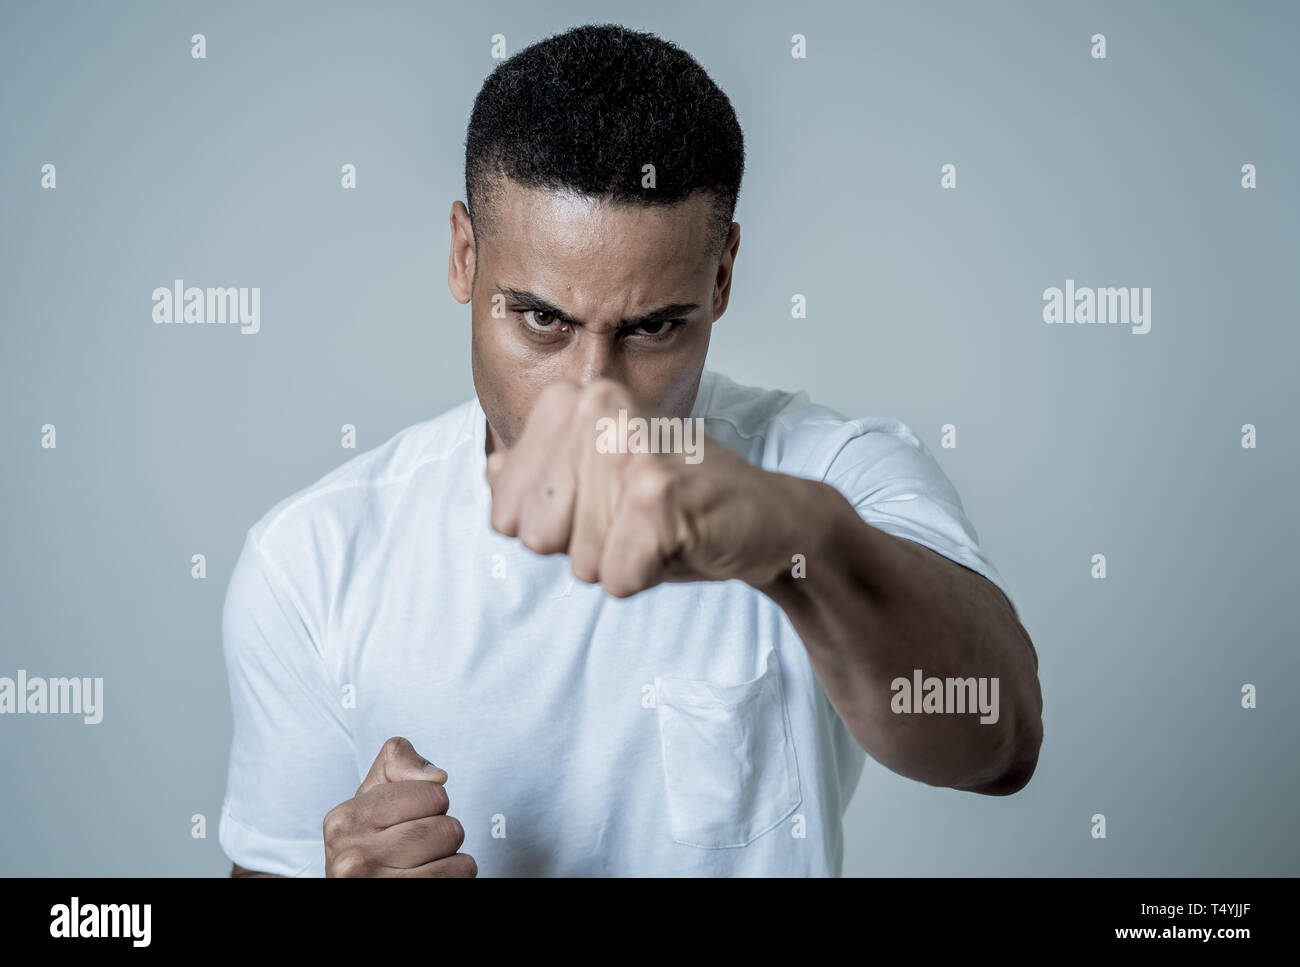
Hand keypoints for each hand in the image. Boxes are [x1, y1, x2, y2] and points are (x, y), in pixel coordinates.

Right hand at [323, 736, 476, 876]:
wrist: (356, 887)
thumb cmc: (367, 843)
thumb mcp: (370, 794)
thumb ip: (397, 762)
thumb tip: (436, 776)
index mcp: (346, 820)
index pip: (433, 793)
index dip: (431, 803)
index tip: (407, 818)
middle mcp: (356, 858)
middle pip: (448, 828)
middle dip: (441, 832)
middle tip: (415, 845)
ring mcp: (377, 885)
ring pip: (457, 857)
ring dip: (448, 857)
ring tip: (420, 862)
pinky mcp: (403, 900)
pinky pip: (459, 877)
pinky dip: (454, 876)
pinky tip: (426, 877)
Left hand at [484, 378, 812, 595]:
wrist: (769, 515)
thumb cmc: (679, 500)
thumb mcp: (600, 479)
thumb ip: (541, 475)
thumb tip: (489, 472)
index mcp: (571, 400)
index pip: (504, 511)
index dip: (556, 529)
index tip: (605, 504)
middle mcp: (596, 409)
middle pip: (537, 538)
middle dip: (585, 549)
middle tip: (635, 520)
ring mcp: (627, 450)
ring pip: (578, 562)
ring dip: (621, 562)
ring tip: (660, 527)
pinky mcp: (656, 497)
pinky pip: (616, 578)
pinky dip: (647, 576)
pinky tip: (680, 541)